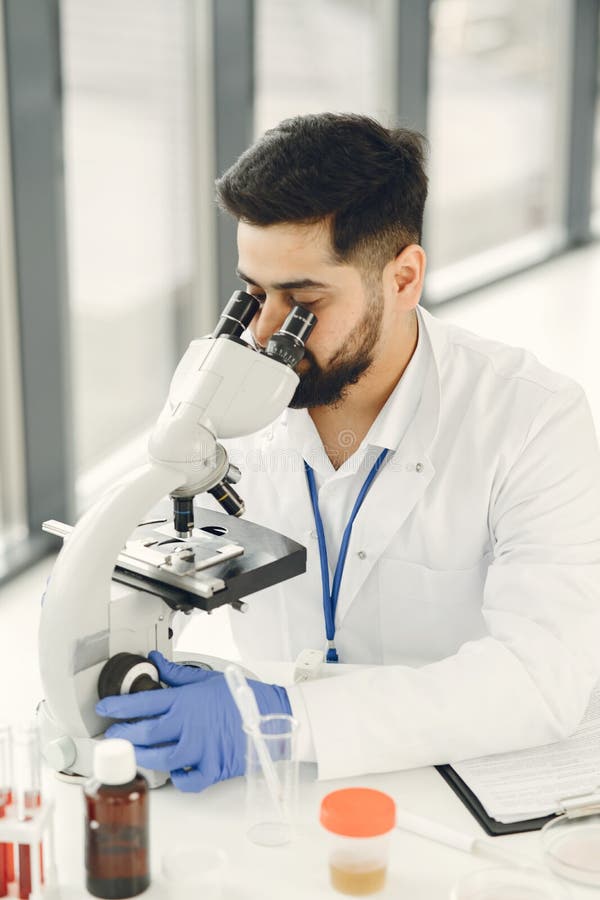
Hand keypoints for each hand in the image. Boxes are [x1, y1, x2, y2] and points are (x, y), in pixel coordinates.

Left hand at [95, 651, 290, 791]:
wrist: (272, 714)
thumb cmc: (241, 695)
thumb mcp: (207, 678)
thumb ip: (177, 672)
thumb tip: (156, 660)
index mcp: (185, 701)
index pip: (143, 703)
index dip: (119, 706)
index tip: (105, 708)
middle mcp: (188, 726)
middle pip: (145, 733)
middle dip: (123, 734)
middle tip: (112, 735)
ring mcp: (199, 749)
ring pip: (160, 759)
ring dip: (142, 757)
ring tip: (133, 753)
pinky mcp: (212, 767)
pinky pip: (188, 780)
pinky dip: (177, 779)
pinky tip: (172, 773)